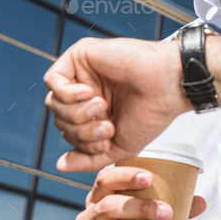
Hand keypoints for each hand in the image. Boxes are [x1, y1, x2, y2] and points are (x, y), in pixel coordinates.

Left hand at [43, 34, 220, 173]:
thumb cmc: (150, 114)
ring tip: (102, 107)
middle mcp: (87, 91)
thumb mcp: (118, 147)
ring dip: (76, 113)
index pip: (69, 131)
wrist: (167, 88)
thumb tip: (60, 165)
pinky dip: (67, 93)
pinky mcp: (80, 54)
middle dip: (80, 129)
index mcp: (95, 111)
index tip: (109, 138)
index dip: (82, 141)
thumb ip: (89, 158)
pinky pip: (53, 80)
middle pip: (59, 117)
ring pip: (54, 101)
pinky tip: (90, 94)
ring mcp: (83, 72)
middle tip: (107, 125)